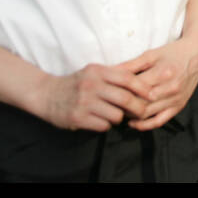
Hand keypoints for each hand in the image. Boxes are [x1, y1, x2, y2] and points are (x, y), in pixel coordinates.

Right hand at [38, 63, 153, 131]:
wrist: (46, 94)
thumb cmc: (77, 83)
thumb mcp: (94, 72)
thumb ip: (115, 74)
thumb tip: (144, 77)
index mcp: (97, 71)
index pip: (127, 78)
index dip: (143, 87)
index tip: (152, 95)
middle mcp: (91, 85)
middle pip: (125, 99)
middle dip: (138, 108)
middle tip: (142, 112)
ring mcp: (84, 102)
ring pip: (116, 115)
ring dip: (119, 118)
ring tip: (114, 115)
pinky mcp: (77, 118)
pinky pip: (103, 125)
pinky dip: (106, 124)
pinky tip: (100, 120)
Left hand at [120, 30, 197, 130]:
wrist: (197, 54)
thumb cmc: (172, 52)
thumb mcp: (151, 54)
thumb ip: (131, 65)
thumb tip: (110, 71)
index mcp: (162, 73)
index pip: (134, 88)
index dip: (118, 92)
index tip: (107, 92)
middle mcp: (170, 88)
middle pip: (139, 103)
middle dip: (122, 105)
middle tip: (110, 104)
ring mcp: (175, 99)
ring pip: (147, 114)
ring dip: (130, 115)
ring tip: (119, 111)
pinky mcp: (179, 106)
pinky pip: (159, 121)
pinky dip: (145, 125)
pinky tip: (133, 123)